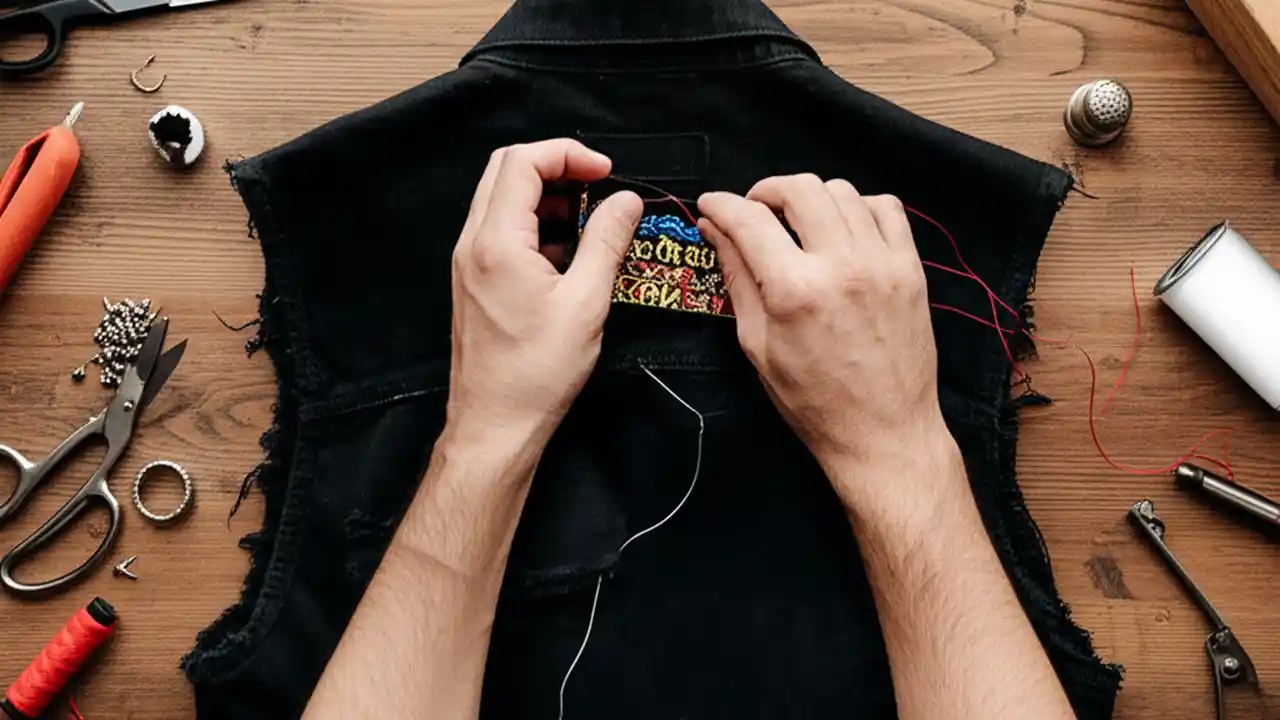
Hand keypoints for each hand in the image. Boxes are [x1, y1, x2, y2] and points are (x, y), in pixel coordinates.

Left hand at [448, 139, 641, 446]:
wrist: (495, 425)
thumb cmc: (537, 374)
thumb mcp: (586, 304)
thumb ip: (607, 242)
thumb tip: (625, 200)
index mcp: (496, 243)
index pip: (522, 162)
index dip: (567, 154)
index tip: (605, 172)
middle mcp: (472, 245)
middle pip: (506, 170)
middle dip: (555, 166)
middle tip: (598, 183)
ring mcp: (469, 263)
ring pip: (502, 200)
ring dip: (546, 196)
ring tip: (590, 219)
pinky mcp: (475, 282)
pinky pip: (501, 232)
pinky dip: (536, 226)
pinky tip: (570, 253)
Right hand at [698, 175, 953, 504]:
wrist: (884, 431)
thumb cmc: (812, 400)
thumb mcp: (758, 345)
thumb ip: (737, 278)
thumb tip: (715, 229)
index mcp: (794, 290)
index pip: (749, 219)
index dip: (721, 204)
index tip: (711, 204)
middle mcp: (841, 265)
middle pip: (799, 189)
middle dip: (766, 191)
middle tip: (754, 212)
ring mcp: (882, 262)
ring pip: (840, 192)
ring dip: (810, 198)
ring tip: (797, 223)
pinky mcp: (910, 268)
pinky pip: (884, 207)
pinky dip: (857, 206)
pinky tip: (842, 229)